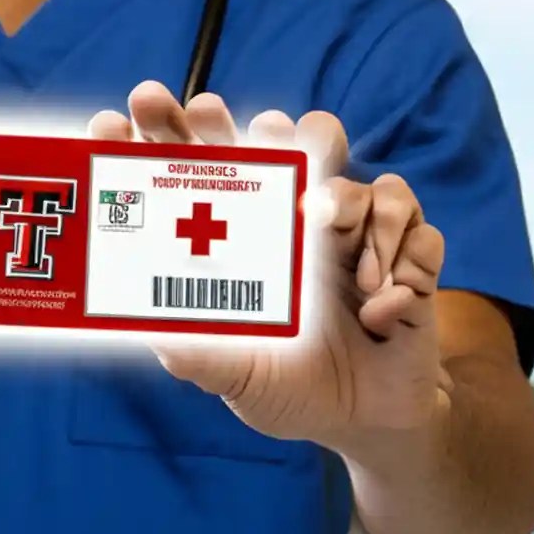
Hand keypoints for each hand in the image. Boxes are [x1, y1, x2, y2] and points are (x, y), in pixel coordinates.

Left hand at [88, 81, 452, 451]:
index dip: (164, 133)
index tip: (129, 112)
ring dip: (337, 196)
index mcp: (239, 236)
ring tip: (325, 231)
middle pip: (267, 138)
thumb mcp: (231, 375)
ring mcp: (347, 228)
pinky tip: (378, 307)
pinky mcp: (400, 244)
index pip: (197, 168)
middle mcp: (289, 217)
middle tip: (205, 110)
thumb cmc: (287, 387)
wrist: (365, 424)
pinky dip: (395, 253)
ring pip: (343, 167)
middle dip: (235, 121)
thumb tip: (150, 328)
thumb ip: (196, 351)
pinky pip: (404, 210)